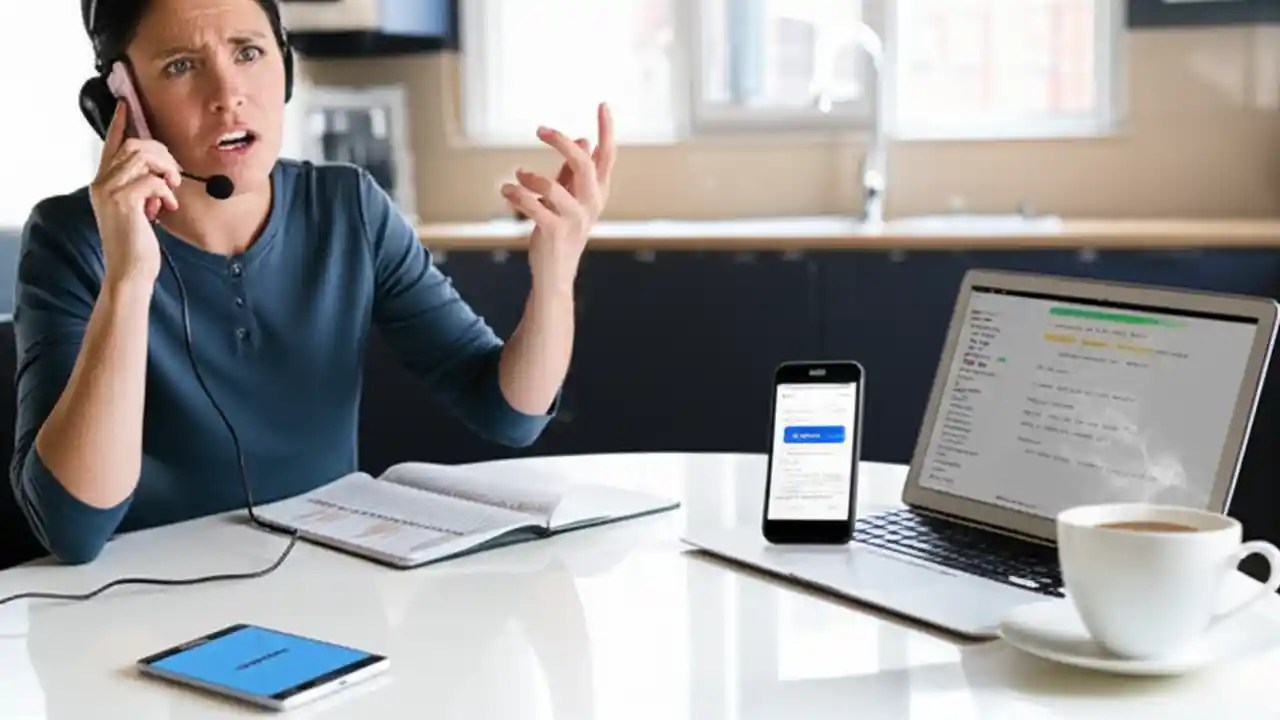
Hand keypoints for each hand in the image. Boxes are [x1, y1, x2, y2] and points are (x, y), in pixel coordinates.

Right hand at [88, 101, 181, 284]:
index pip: (111, 145)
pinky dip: (165, 191)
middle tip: (174, 174)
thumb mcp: (139, 210)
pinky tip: (167, 207)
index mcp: (104, 183)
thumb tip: (162, 175)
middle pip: (133, 145)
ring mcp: (109, 191)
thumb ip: (142, 189)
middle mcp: (101, 183)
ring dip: (165, 170)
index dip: (119, 123)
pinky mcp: (122, 201)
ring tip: (172, 190)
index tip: (126, 104)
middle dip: (160, 153)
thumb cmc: (138, 245)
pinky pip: (151, 179)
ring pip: (141, 156)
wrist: (131, 271)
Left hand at [501, 102, 615, 292]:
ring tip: (516, 176)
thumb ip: (573, 172)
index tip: (603, 104)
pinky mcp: (553, 232)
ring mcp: (574, 220)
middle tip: (540, 129)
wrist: (555, 274)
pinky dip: (516, 195)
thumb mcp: (569, 200)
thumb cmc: (561, 233)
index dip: (606, 130)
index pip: (607, 156)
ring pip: (553, 187)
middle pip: (583, 163)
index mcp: (597, 193)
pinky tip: (506, 190)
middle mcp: (591, 204)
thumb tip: (583, 140)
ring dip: (529, 178)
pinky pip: (532, 205)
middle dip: (561, 143)